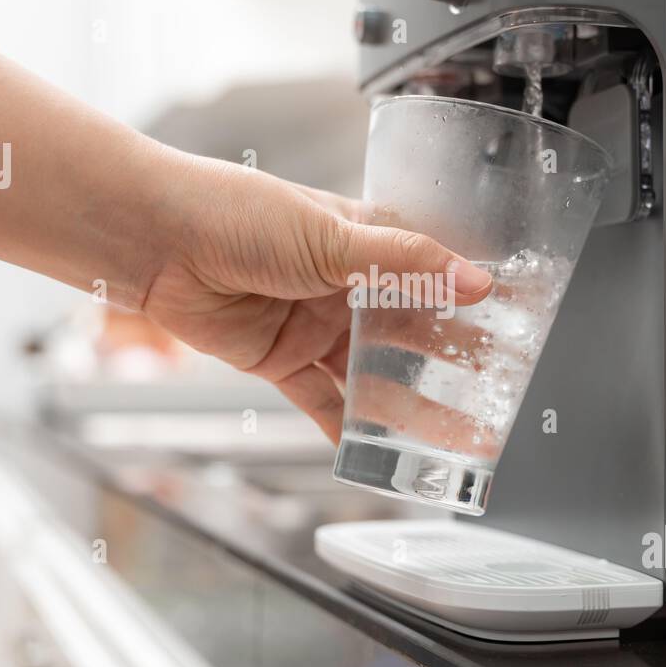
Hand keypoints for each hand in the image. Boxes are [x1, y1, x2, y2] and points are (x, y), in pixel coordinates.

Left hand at [140, 154, 493, 441]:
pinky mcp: (281, 362)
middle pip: (407, 336)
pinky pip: (321, 402)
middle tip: (487, 401)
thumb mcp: (333, 236)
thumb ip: (407, 262)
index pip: (430, 277)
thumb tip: (476, 279)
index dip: (466, 307)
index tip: (506, 336)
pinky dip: (345, 429)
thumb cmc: (237, 213)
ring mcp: (314, 326)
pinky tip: (376, 453)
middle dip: (446, 369)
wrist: (158, 241)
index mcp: (364, 242)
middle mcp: (344, 286)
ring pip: (371, 376)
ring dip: (405, 407)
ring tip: (447, 438)